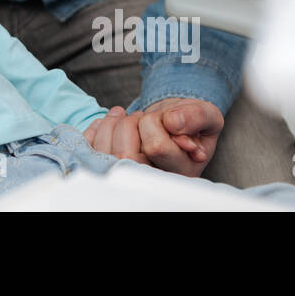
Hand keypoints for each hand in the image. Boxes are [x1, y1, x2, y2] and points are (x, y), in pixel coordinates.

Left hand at [85, 98, 223, 177]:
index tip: (164, 118)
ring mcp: (128, 178)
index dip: (154, 123)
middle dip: (129, 123)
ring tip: (126, 116)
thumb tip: (173, 122)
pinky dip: (96, 129)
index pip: (156, 147)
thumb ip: (196, 116)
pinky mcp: (108, 169)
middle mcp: (153, 181)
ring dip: (111, 123)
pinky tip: (110, 122)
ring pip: (105, 152)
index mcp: (181, 172)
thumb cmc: (189, 121)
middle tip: (142, 115)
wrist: (174, 123)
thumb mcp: (205, 114)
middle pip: (126, 154)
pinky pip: (90, 150)